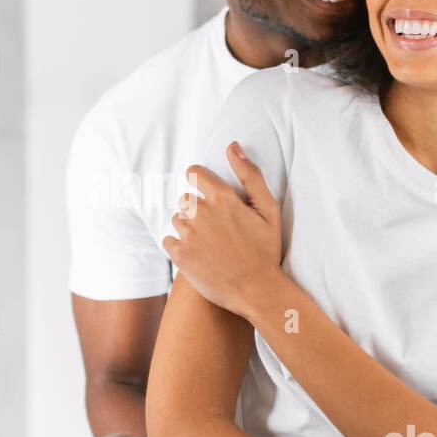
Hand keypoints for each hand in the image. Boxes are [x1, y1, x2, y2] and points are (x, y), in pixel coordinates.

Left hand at [161, 142, 281, 316]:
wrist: (257, 290)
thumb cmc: (265, 249)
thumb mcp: (268, 209)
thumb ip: (250, 175)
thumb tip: (232, 146)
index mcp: (222, 198)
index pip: (194, 173)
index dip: (199, 181)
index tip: (206, 194)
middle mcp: (201, 212)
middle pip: (185, 199)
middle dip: (197, 209)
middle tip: (215, 228)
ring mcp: (188, 234)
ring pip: (177, 220)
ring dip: (188, 228)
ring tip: (209, 244)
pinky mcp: (179, 255)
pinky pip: (169, 240)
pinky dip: (179, 246)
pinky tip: (198, 255)